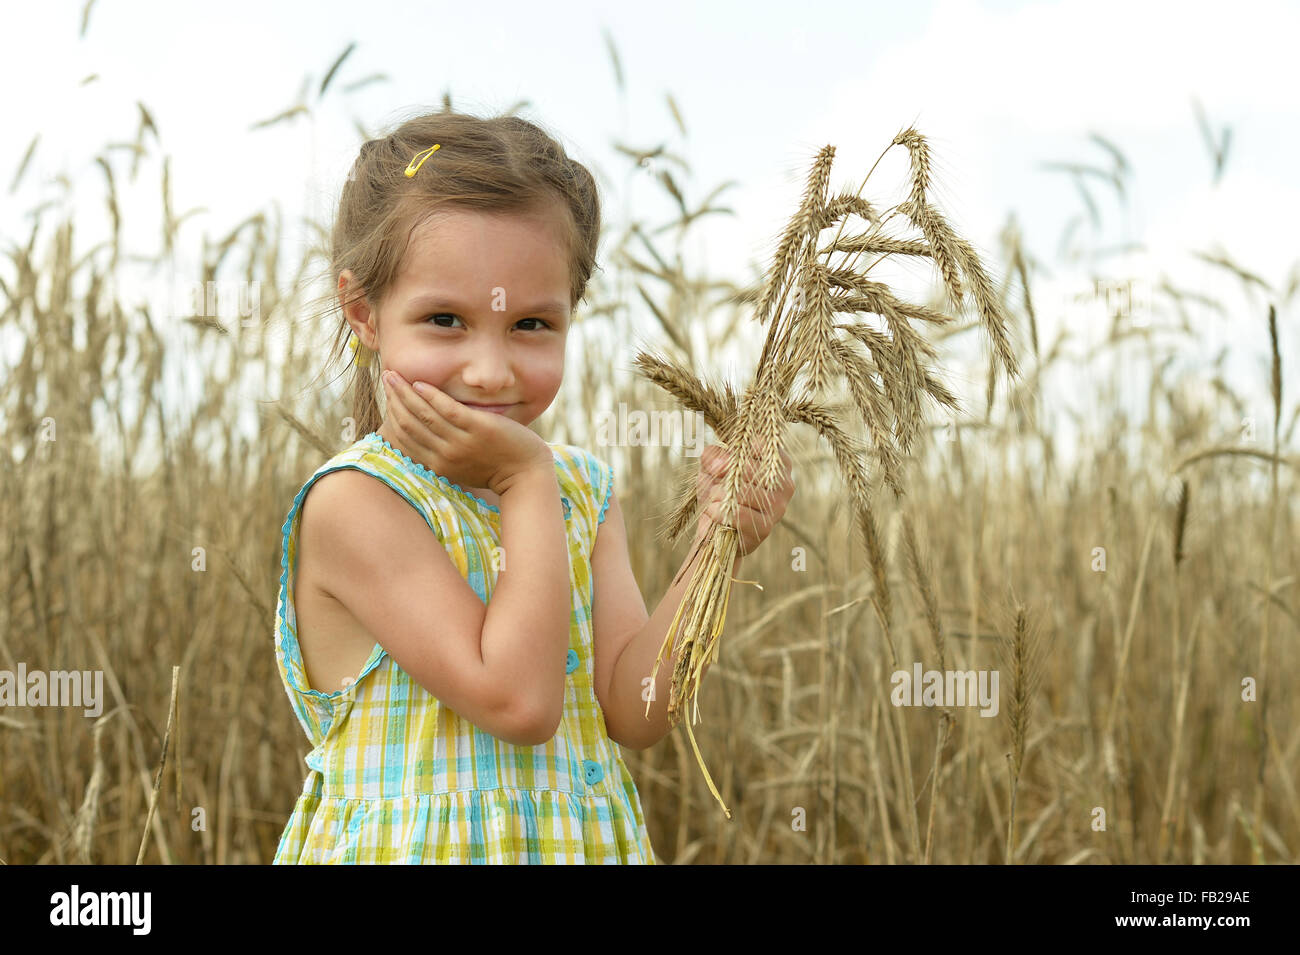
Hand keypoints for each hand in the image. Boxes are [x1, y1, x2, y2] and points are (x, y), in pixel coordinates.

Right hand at [380, 370, 553, 494]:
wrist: (525, 475)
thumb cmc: (496, 468)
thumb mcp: (461, 465)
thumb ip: (443, 451)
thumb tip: (427, 433)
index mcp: (438, 465)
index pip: (406, 437)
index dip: (393, 414)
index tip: (389, 396)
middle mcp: (444, 455)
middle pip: (409, 424)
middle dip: (394, 399)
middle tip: (387, 378)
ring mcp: (460, 442)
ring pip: (424, 415)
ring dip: (405, 393)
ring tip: (394, 375)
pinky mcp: (478, 429)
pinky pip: (448, 410)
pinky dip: (432, 396)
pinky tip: (420, 383)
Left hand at [695, 440, 794, 556]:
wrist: (712, 527)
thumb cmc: (718, 490)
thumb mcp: (712, 466)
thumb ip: (713, 455)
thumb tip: (719, 465)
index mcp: (777, 463)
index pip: (763, 445)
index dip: (738, 450)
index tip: (724, 461)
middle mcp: (785, 484)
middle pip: (750, 468)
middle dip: (724, 474)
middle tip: (715, 481)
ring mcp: (778, 507)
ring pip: (744, 492)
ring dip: (718, 493)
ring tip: (713, 497)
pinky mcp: (766, 528)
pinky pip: (739, 514)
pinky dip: (718, 511)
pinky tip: (713, 511)